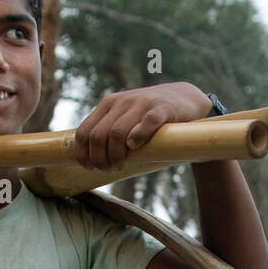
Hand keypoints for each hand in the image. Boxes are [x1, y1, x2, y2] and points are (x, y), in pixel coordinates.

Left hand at [73, 82, 211, 170]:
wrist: (184, 99)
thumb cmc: (149, 117)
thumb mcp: (125, 118)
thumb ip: (108, 130)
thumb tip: (88, 157)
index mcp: (108, 104)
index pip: (84, 131)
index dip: (83, 154)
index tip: (89, 168)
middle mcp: (121, 101)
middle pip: (99, 136)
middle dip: (100, 158)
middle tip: (109, 169)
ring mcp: (141, 103)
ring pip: (117, 132)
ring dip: (115, 155)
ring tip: (120, 166)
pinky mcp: (162, 108)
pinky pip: (146, 122)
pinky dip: (137, 136)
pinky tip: (134, 147)